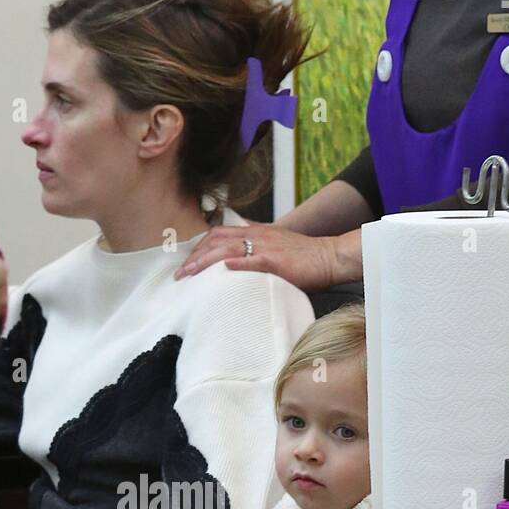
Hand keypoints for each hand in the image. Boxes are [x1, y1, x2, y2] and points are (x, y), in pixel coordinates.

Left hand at [173, 222, 351, 291]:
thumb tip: (233, 264)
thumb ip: (253, 252)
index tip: (186, 263)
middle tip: (180, 275)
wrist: (328, 256)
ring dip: (206, 261)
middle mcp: (257, 236)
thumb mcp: (274, 247)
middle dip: (195, 257)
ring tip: (190, 274)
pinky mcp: (277, 261)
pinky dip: (238, 263)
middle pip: (217, 240)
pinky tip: (224, 268)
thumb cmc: (303, 257)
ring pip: (229, 249)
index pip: (218, 234)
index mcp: (255, 233)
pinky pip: (254, 260)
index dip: (199, 247)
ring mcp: (266, 247)